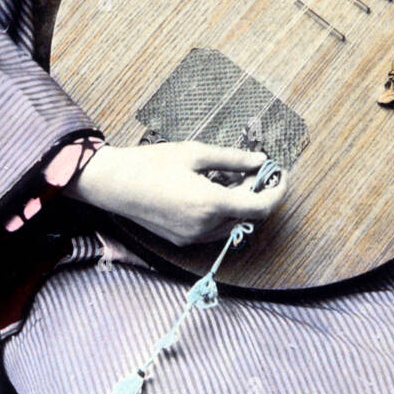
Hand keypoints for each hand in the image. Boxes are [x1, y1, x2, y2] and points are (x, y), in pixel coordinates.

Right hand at [64, 141, 286, 246]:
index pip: (260, 208)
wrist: (113, 184)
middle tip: (254, 170)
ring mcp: (191, 238)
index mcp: (211, 204)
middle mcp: (204, 227)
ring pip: (231, 226)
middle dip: (256, 195)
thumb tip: (260, 160)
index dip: (276, 193)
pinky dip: (221, 213)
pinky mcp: (181, 240)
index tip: (281, 176)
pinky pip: (213, 231)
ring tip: (231, 179)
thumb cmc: (151, 163)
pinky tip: (210, 191)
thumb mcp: (195, 153)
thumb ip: (233, 159)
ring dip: (238, 205)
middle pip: (247, 218)